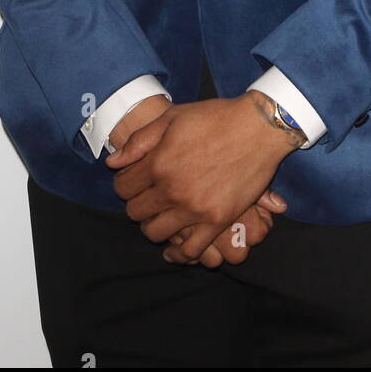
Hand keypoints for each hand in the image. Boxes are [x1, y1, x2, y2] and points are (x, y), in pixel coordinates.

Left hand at [106, 92, 303, 261]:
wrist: (258, 127)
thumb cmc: (214, 118)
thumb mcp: (172, 118)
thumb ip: (139, 142)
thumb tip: (112, 163)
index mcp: (159, 163)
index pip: (123, 188)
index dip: (124, 184)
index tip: (133, 181)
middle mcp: (172, 190)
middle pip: (136, 212)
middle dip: (137, 203)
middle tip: (148, 196)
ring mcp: (195, 209)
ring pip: (156, 233)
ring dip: (153, 226)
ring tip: (161, 216)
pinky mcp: (217, 221)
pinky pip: (190, 250)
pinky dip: (178, 254)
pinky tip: (174, 249)